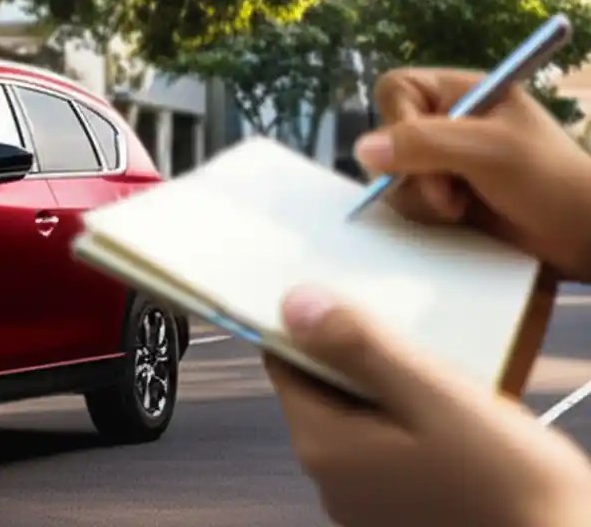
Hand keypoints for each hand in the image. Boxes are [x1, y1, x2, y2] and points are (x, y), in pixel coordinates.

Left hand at [266, 286, 590, 526]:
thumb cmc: (508, 485)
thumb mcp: (436, 397)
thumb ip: (361, 348)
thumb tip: (294, 303)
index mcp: (323, 446)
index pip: (284, 361)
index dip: (306, 320)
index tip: (340, 287)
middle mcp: (330, 477)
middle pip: (320, 386)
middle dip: (353, 350)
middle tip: (401, 320)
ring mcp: (360, 498)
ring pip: (355, 413)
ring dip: (384, 382)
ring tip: (433, 359)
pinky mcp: (393, 507)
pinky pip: (383, 443)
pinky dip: (403, 416)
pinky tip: (447, 404)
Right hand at [357, 67, 590, 281]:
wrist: (583, 235)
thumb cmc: (549, 179)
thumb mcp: (488, 151)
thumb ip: (425, 144)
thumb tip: (361, 149)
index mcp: (462, 92)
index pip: (396, 89)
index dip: (398, 120)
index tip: (422, 152)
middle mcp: (446, 121)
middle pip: (387, 136)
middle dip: (413, 171)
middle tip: (449, 193)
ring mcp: (443, 161)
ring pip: (391, 174)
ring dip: (421, 197)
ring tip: (461, 208)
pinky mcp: (442, 195)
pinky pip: (406, 201)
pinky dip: (425, 214)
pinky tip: (459, 218)